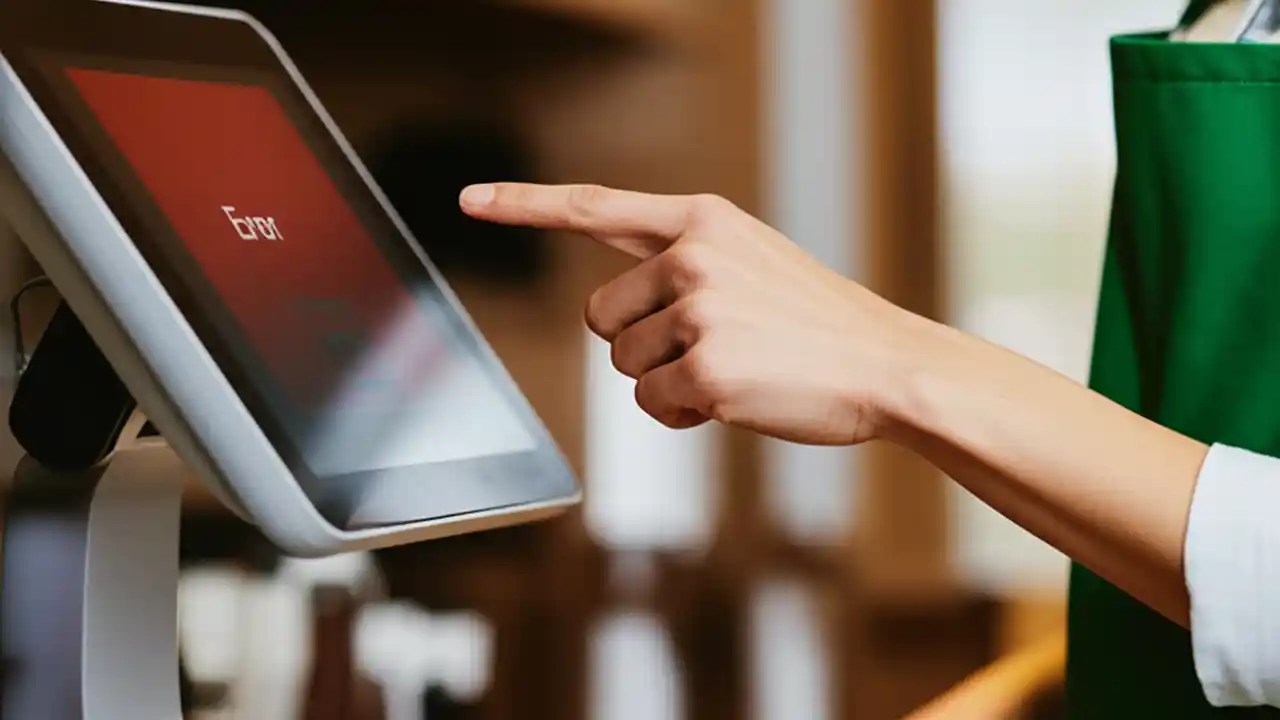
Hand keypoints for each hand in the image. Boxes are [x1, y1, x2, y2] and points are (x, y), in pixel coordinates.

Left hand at [460, 182, 927, 444]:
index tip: (471, 199)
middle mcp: (692, 255)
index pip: (594, 207)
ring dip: (667, 381)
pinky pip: (652, 405)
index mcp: (702, 221)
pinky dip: (683, 416)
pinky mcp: (705, 365)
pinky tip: (736, 398)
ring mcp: (698, 309)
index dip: (525, 204)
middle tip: (709, 348)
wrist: (886, 364)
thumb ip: (683, 262)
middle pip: (601, 316)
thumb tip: (615, 306)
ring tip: (733, 371)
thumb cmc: (817, 324)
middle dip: (641, 344)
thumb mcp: (752, 261)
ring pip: (625, 364)